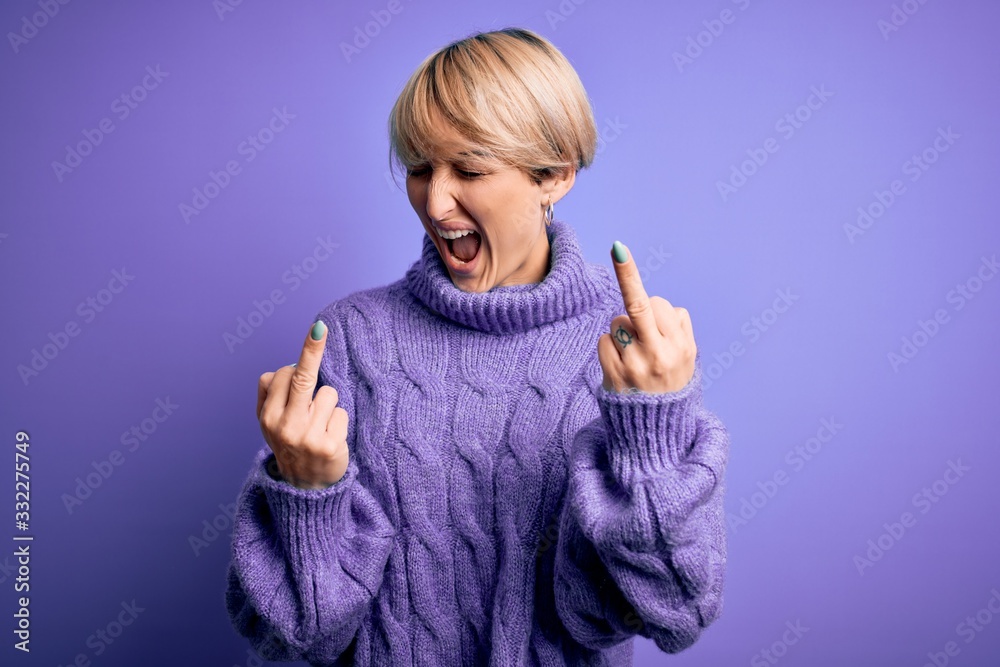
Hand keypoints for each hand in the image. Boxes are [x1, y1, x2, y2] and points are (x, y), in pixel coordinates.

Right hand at [257, 320, 349, 488]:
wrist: (305, 490)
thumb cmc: (290, 445)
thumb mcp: (269, 425)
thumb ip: (270, 396)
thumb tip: (280, 369)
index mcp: (267, 417)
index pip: (282, 376)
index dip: (296, 366)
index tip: (316, 330)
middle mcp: (284, 426)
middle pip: (301, 378)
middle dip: (311, 350)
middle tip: (320, 328)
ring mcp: (307, 437)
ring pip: (329, 394)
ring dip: (329, 405)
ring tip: (320, 426)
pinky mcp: (330, 446)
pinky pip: (342, 413)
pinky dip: (339, 422)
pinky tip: (331, 438)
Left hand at [598, 241, 696, 393]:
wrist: (655, 431)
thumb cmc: (670, 384)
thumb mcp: (687, 358)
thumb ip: (677, 329)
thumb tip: (657, 303)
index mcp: (681, 348)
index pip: (660, 305)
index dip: (652, 303)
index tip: (620, 250)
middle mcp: (659, 355)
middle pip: (639, 307)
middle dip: (628, 278)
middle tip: (620, 253)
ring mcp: (634, 365)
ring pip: (618, 322)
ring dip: (622, 331)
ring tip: (634, 355)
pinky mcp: (614, 375)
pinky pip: (604, 340)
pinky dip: (609, 346)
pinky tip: (621, 364)